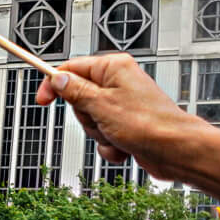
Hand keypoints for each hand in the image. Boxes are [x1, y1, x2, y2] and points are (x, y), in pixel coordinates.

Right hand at [36, 54, 209, 181]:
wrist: (176, 151)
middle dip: (86, 117)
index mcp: (113, 68)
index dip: (54, 85)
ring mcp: (123, 106)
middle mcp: (119, 83)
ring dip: (99, 135)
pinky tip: (125, 147)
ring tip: (117, 135)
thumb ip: (75, 91)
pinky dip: (111, 146)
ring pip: (91, 121)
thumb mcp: (101, 106)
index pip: (71, 69)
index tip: (42, 100)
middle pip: (79, 99)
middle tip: (101, 121)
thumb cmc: (149, 124)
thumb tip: (58, 79)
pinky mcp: (127, 125)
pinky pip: (104, 136)